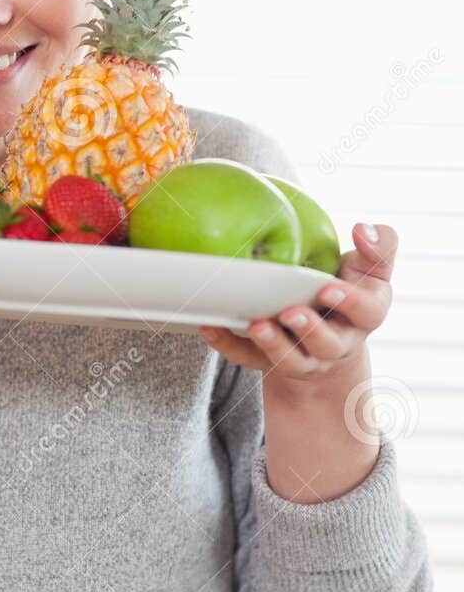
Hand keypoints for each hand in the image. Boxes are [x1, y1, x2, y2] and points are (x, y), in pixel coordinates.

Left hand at [198, 222, 394, 385]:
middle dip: (309, 330)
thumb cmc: (349, 287)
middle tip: (290, 312)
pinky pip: (249, 360)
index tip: (329, 288)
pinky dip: (228, 346)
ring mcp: (305, 358)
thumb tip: (362, 228)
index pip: (366, 312)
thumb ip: (379, 246)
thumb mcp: (370, 268)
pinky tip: (211, 326)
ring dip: (273, 345)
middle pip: (327, 344)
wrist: (327, 333)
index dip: (349, 303)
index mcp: (365, 316)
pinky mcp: (271, 363)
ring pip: (291, 361)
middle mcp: (337, 343)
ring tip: (256, 325)